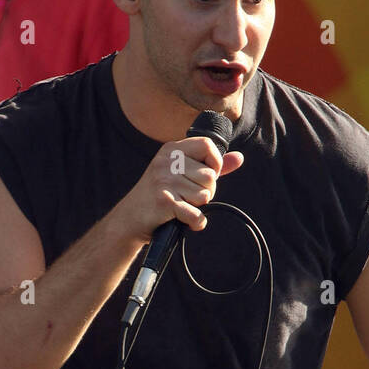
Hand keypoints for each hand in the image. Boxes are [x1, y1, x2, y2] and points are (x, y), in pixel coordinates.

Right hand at [115, 136, 243, 248]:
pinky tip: (185, 221)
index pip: (207, 145)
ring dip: (198, 207)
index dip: (215, 163)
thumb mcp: (181, 174)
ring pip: (205, 195)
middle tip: (189, 198)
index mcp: (171, 150)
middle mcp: (167, 161)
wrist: (129, 219)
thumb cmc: (159, 196)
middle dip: (207, 192)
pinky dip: (195, 222)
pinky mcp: (165, 201)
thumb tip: (239, 158)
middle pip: (210, 175)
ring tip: (182, 206)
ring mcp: (164, 180)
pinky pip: (196, 214)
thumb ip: (210, 166)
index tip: (208, 176)